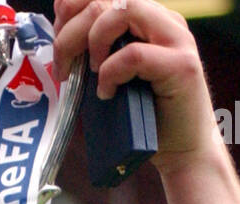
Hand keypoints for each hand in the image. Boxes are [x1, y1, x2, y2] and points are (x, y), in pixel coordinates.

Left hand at [54, 0, 218, 173]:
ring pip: (124, 8)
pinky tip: (106, 93)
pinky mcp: (182, 66)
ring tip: (91, 73)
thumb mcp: (111, 78)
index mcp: (146, 18)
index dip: (71, 5)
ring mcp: (176, 40)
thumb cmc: (143, 120)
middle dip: (72, 29)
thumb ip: (94, 53)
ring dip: (95, 40)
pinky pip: (134, 54)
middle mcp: (162, 20)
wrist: (181, 152)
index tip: (57, 36)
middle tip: (63, 66)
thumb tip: (61, 36)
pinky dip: (111, 73)